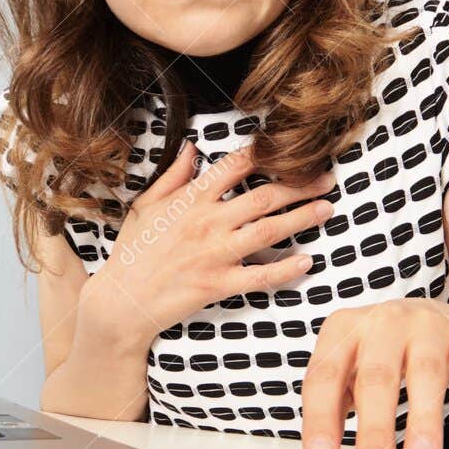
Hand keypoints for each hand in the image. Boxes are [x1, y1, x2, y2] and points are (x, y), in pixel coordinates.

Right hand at [76, 140, 335, 350]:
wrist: (122, 300)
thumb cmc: (132, 253)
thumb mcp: (146, 205)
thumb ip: (174, 176)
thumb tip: (193, 148)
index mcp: (191, 199)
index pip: (235, 166)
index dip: (266, 154)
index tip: (290, 149)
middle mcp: (208, 222)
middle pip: (264, 196)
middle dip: (300, 185)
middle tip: (326, 178)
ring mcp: (215, 254)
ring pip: (268, 231)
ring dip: (302, 218)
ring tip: (327, 209)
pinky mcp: (219, 284)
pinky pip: (261, 275)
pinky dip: (286, 269)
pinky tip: (307, 261)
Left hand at [300, 300, 448, 448]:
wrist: (432, 317)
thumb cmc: (382, 352)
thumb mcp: (348, 371)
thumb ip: (332, 406)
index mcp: (344, 329)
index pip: (325, 378)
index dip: (321, 420)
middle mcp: (384, 322)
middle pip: (377, 378)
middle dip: (376, 431)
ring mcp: (427, 324)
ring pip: (426, 372)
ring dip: (424, 420)